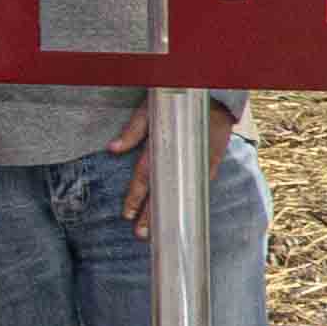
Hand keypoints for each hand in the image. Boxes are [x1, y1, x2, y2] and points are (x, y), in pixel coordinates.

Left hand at [102, 94, 248, 236]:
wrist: (214, 90)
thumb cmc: (176, 97)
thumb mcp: (149, 109)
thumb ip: (133, 130)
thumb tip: (113, 148)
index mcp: (162, 145)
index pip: (145, 177)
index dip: (135, 197)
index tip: (126, 215)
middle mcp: (179, 157)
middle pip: (162, 191)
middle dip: (150, 214)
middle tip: (141, 235)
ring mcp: (198, 160)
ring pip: (181, 191)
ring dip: (170, 210)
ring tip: (159, 228)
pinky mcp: (212, 159)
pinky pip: (201, 182)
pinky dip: (192, 194)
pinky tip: (185, 208)